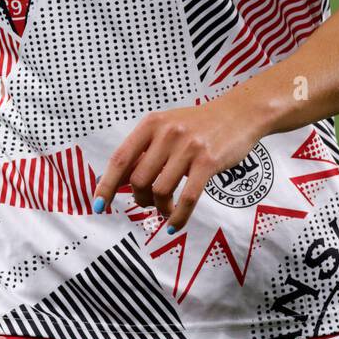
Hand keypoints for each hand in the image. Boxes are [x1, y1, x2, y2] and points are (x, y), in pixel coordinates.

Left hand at [92, 90, 265, 232]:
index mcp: (151, 124)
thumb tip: (117, 181)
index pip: (120, 158)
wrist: (239, 113)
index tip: (99, 204)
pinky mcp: (208, 162)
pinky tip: (175, 225)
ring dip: (159, 208)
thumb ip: (144, 151)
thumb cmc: (199, 125)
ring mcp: (188, 147)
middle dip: (140, 199)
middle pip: (139, 179)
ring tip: (164, 211)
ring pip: (160, 190)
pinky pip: (187, 198)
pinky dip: (178, 216)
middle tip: (148, 203)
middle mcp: (167, 133)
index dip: (107, 184)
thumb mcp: (167, 128)